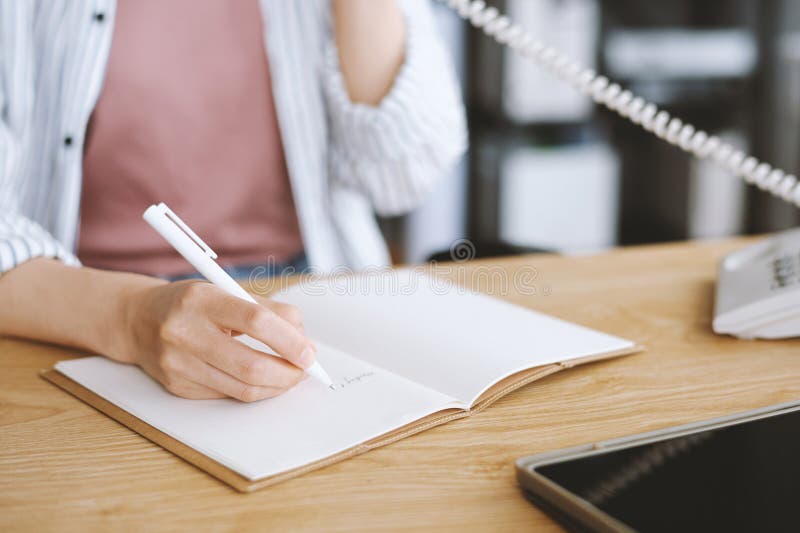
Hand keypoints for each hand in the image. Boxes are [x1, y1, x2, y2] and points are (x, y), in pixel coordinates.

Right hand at [118, 280, 314, 401]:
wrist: (137, 320)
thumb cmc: (192, 304)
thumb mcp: (227, 291)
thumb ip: (269, 311)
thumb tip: (304, 341)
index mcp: (202, 300)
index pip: (255, 321)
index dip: (289, 340)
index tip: (309, 352)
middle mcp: (185, 332)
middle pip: (250, 364)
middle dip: (287, 373)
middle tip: (303, 369)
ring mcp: (178, 364)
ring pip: (241, 388)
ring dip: (275, 386)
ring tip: (288, 376)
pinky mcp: (177, 387)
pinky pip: (227, 395)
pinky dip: (251, 389)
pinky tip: (260, 379)